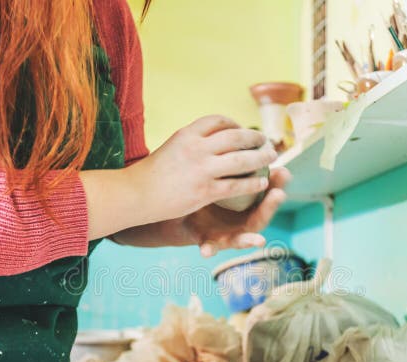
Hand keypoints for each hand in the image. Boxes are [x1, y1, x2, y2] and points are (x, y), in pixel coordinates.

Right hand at [126, 115, 276, 223]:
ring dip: (261, 158)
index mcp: (187, 133)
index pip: (218, 121)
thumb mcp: (172, 147)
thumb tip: (212, 136)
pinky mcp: (205, 191)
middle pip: (236, 137)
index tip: (242, 131)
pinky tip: (261, 183)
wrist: (135, 195)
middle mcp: (196, 148)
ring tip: (271, 158)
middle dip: (255, 139)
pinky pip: (237, 185)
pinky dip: (253, 183)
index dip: (235, 124)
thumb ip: (192, 141)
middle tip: (266, 142)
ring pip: (242, 160)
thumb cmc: (153, 173)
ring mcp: (201, 170)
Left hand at [176, 166, 291, 256]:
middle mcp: (241, 223)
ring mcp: (226, 234)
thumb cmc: (208, 191)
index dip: (277, 184)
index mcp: (248, 206)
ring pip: (240, 238)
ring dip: (249, 240)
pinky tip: (206, 251)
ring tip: (259, 241)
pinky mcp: (208, 242)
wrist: (182, 213)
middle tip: (279, 194)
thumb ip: (239, 163)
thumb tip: (256, 136)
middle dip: (270, 207)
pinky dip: (208, 249)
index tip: (285, 172)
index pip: (267, 194)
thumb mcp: (223, 176)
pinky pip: (209, 246)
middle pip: (261, 217)